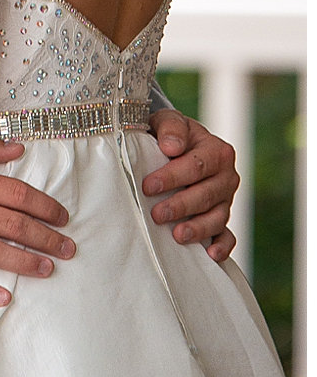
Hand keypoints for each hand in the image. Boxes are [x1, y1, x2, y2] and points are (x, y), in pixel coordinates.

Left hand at [144, 109, 238, 261]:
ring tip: (177, 235)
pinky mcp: (222, 218)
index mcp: (216, 150)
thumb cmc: (168, 135)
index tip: (148, 186)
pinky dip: (222, 246)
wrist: (174, 146)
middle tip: (157, 214)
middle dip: (181, 206)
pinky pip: (228, 235)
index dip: (172, 177)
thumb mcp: (167, 121)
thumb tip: (172, 147)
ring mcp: (226, 200)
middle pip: (206, 194)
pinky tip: (210, 255)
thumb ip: (171, 127)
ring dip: (198, 228)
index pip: (196, 166)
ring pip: (217, 217)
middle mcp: (226, 176)